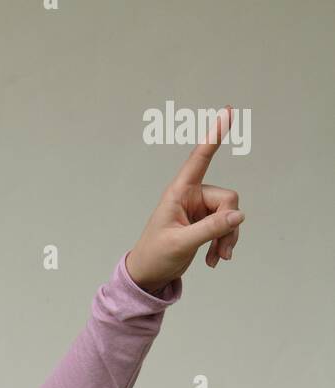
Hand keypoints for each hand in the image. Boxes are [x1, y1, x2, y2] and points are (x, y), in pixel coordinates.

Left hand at [124, 105, 244, 293]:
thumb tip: (239, 216)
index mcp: (179, 192)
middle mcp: (192, 195)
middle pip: (227, 199)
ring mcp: (200, 209)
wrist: (149, 274)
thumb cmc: (156, 255)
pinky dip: (224, 242)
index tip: (226, 112)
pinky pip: (226, 226)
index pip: (200, 158)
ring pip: (230, 214)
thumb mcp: (182, 243)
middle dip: (228, 225)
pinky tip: (214, 259)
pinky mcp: (205, 222)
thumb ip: (211, 229)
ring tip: (217, 258)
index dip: (214, 136)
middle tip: (221, 250)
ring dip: (227, 237)